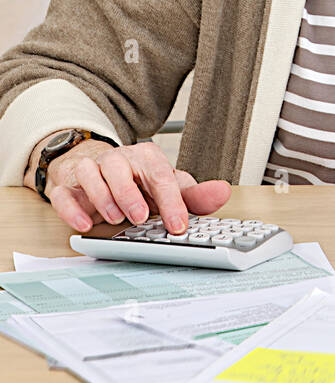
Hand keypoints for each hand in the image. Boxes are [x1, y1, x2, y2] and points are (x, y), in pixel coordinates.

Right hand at [37, 139, 230, 234]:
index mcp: (144, 159)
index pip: (159, 173)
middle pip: (120, 166)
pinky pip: (64, 193)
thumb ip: (193, 195)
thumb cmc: (136, 180)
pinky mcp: (68, 186)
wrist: (99, 169)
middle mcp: (117, 161)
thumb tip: (222, 193)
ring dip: (102, 197)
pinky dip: (71, 208)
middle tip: (141, 217)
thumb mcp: (167, 187)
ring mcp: (90, 171)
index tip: (178, 224)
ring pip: (90, 173)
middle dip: (130, 192)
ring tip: (115, 219)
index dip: (170, 200)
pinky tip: (84, 224)